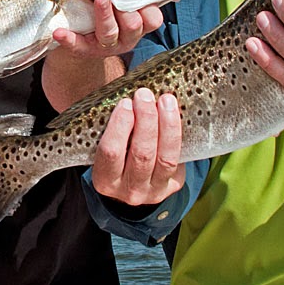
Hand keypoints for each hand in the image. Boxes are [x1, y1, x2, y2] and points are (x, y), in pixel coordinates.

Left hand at [52, 0, 162, 57]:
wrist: (85, 39)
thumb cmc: (110, 13)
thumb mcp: (124, 3)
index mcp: (139, 25)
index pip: (153, 19)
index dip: (148, 7)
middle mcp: (126, 38)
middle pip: (133, 25)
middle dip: (126, 9)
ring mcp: (106, 46)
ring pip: (109, 33)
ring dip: (105, 15)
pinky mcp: (84, 49)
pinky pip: (77, 45)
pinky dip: (68, 38)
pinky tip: (59, 32)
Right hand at [92, 88, 184, 204]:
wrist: (131, 184)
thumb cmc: (116, 155)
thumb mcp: (104, 147)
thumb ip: (112, 127)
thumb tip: (126, 93)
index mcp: (105, 181)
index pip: (111, 153)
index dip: (119, 127)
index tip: (125, 103)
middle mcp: (129, 191)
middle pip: (142, 154)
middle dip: (146, 120)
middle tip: (145, 95)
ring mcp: (154, 191)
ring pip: (165, 158)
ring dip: (167, 125)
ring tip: (166, 100)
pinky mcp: (173, 186)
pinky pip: (180, 159)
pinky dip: (177, 134)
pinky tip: (175, 114)